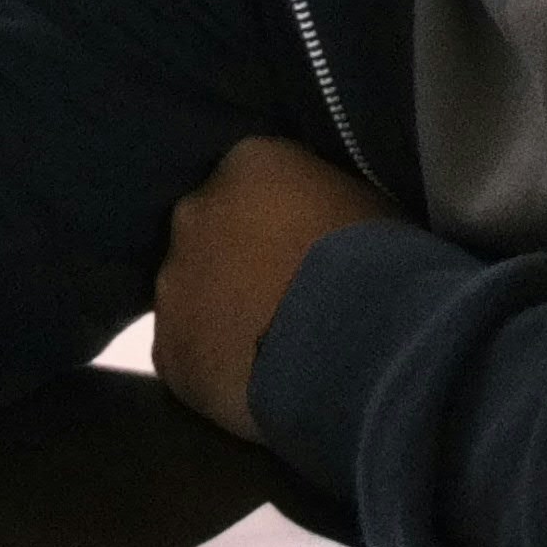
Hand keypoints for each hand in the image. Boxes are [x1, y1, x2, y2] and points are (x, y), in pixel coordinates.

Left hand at [153, 136, 391, 437]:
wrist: (358, 345)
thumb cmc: (379, 264)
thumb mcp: (367, 204)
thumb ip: (325, 204)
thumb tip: (320, 224)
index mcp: (250, 163)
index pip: (253, 180)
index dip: (278, 219)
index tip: (304, 247)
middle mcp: (196, 212)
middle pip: (210, 233)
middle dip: (237, 260)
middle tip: (283, 296)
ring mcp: (173, 282)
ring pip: (193, 295)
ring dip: (222, 313)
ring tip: (272, 346)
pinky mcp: (167, 350)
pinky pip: (188, 354)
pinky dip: (214, 366)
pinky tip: (255, 383)